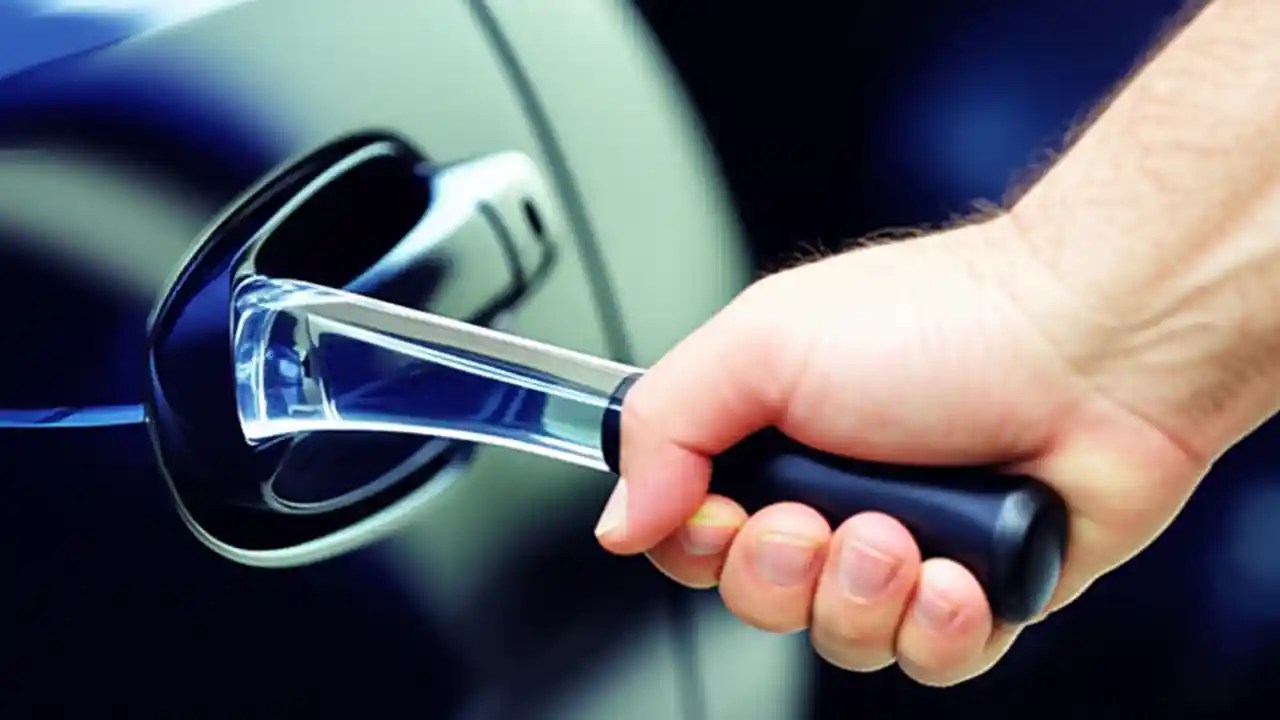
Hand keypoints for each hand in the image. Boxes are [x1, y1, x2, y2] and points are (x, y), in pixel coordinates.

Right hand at [592, 217, 1210, 685]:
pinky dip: (937, 624)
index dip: (696, 542)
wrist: (1091, 347)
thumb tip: (616, 518)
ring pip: (838, 637)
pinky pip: (926, 661)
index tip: (721, 510)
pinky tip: (957, 570)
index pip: (690, 532)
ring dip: (863, 591)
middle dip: (782, 571)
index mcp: (772, 438)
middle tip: (818, 517)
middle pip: (757, 598)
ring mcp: (905, 553)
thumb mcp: (759, 345)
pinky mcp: (975, 598)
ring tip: (906, 532)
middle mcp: (832, 499)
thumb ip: (663, 425)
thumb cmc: (939, 325)